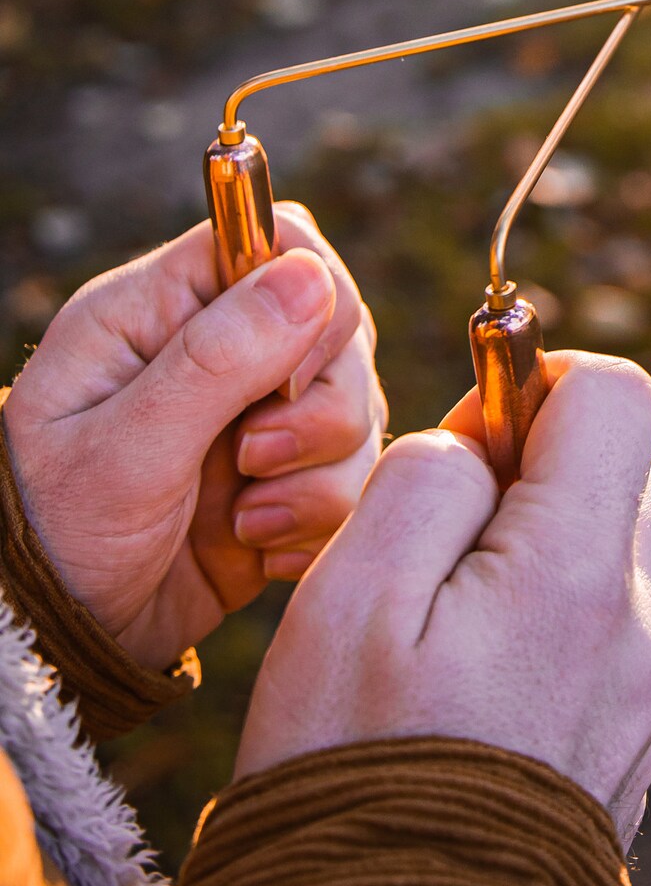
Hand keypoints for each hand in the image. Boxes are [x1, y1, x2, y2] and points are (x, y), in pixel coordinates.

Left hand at [4, 205, 384, 670]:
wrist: (61, 644)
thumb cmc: (58, 535)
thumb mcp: (125, 449)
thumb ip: (216, 358)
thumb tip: (312, 274)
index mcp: (160, 311)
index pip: (277, 241)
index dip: (309, 295)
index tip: (284, 375)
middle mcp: (218, 350)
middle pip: (339, 325)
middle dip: (319, 405)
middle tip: (252, 459)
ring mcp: (259, 415)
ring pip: (357, 405)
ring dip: (319, 474)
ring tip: (247, 524)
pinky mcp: (289, 480)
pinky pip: (355, 476)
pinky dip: (323, 519)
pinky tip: (265, 551)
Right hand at [235, 353, 650, 847]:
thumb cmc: (351, 768)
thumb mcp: (351, 594)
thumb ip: (428, 478)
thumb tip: (483, 445)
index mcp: (580, 571)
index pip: (616, 395)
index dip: (534, 384)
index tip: (465, 443)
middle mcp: (641, 628)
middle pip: (627, 474)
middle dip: (539, 473)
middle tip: (440, 542)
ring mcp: (648, 696)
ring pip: (619, 557)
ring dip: (547, 553)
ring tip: (449, 627)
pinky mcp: (632, 749)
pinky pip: (609, 640)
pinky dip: (554, 630)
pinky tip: (473, 695)